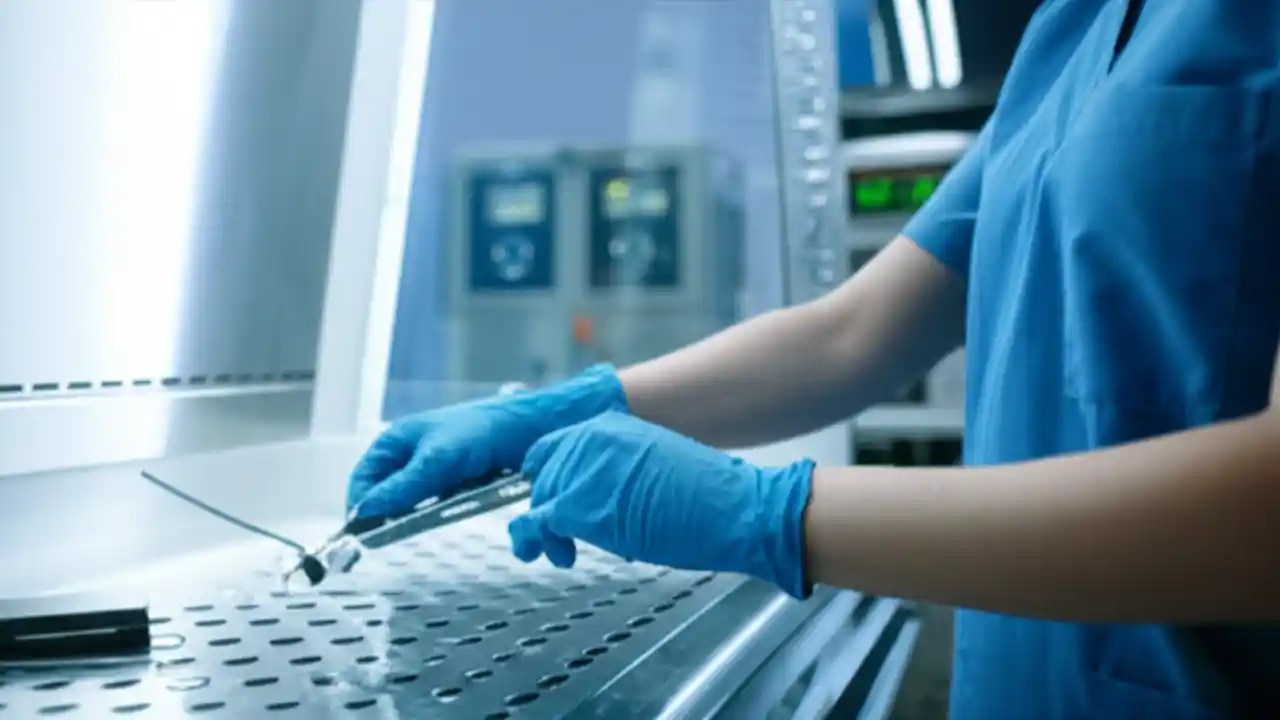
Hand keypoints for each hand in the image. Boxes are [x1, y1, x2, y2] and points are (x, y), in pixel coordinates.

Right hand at [347, 366, 626, 517]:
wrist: (531, 427)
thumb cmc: (481, 430)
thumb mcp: (437, 460)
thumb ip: (403, 487)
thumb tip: (367, 512)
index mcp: (396, 442)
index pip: (363, 481)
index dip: (359, 508)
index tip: (361, 536)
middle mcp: (411, 457)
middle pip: (386, 496)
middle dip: (389, 515)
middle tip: (392, 536)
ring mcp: (434, 472)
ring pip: (414, 504)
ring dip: (418, 515)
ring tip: (423, 521)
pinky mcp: (457, 485)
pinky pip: (440, 506)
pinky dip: (443, 512)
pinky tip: (451, 512)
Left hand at [507, 412, 814, 598]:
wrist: (736, 507)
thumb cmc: (713, 495)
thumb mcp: (657, 464)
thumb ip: (620, 471)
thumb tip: (601, 497)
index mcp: (612, 425)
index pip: (556, 446)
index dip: (551, 475)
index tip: (552, 498)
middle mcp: (591, 439)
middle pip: (544, 474)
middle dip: (548, 506)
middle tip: (561, 536)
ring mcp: (583, 470)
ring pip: (539, 499)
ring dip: (545, 530)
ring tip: (562, 553)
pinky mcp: (580, 506)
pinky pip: (537, 523)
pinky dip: (534, 541)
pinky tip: (550, 555)